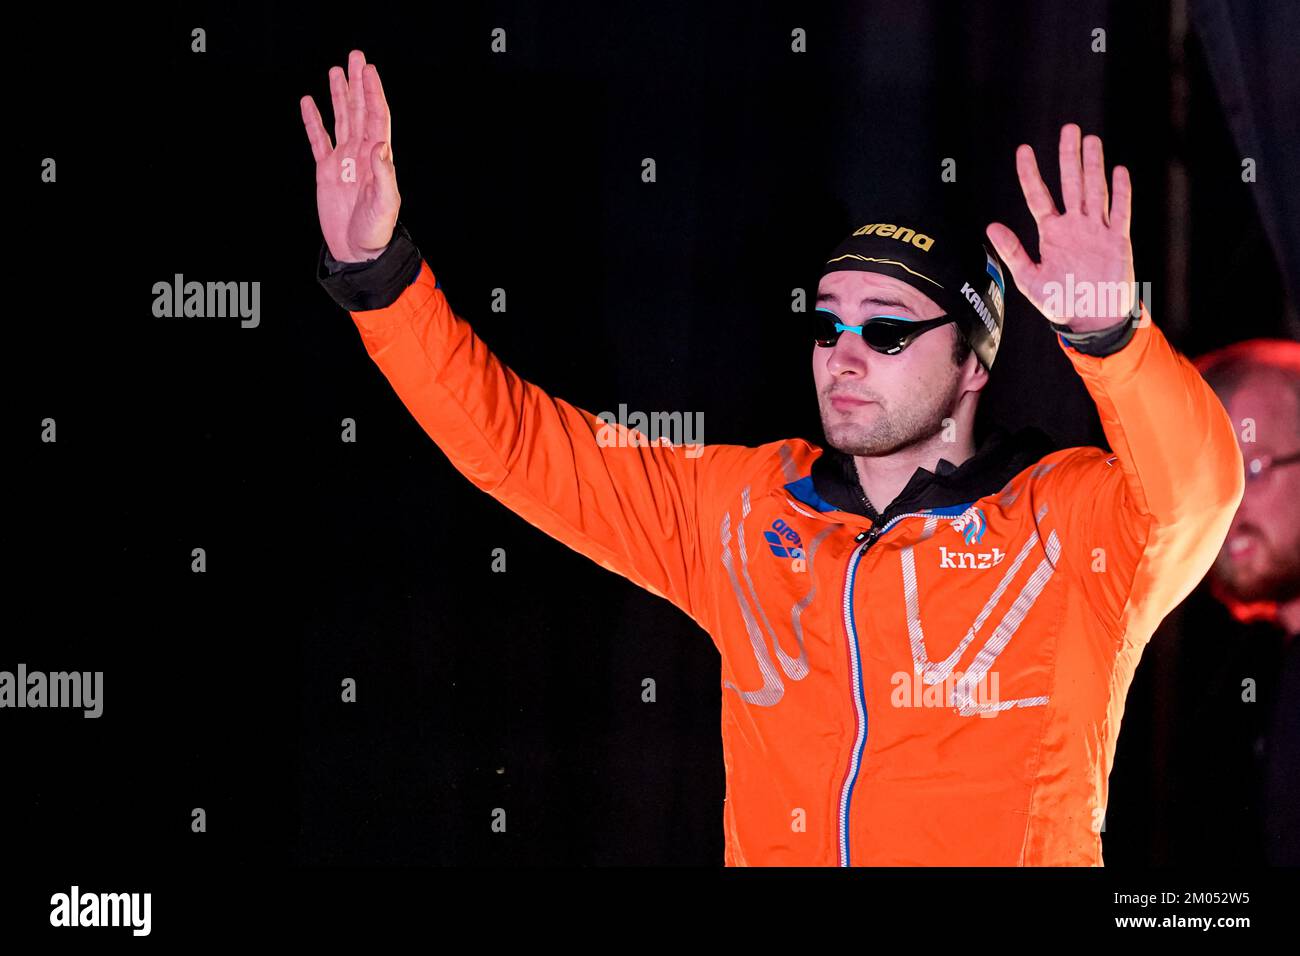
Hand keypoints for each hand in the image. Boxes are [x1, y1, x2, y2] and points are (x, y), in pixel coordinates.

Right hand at [300, 49, 399, 262]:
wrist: (357, 251)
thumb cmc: (375, 231)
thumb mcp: (385, 205)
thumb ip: (384, 175)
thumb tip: (379, 145)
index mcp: (378, 159)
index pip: (376, 118)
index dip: (373, 93)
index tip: (369, 71)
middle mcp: (361, 154)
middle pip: (359, 111)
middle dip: (358, 84)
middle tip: (355, 57)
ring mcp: (343, 161)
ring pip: (341, 120)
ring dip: (339, 95)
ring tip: (336, 70)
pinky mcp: (326, 171)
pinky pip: (318, 140)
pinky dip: (313, 121)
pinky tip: (308, 102)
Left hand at [987, 124, 1135, 330]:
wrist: (1090, 319)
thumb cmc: (1059, 301)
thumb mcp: (1029, 278)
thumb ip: (1012, 252)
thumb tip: (990, 227)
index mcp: (1052, 233)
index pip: (1039, 196)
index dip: (1030, 173)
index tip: (1024, 150)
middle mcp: (1074, 226)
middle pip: (1071, 183)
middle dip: (1069, 157)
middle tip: (1069, 129)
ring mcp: (1096, 230)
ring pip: (1094, 190)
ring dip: (1093, 166)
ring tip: (1090, 140)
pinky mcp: (1117, 240)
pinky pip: (1120, 211)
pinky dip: (1120, 192)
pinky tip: (1118, 171)